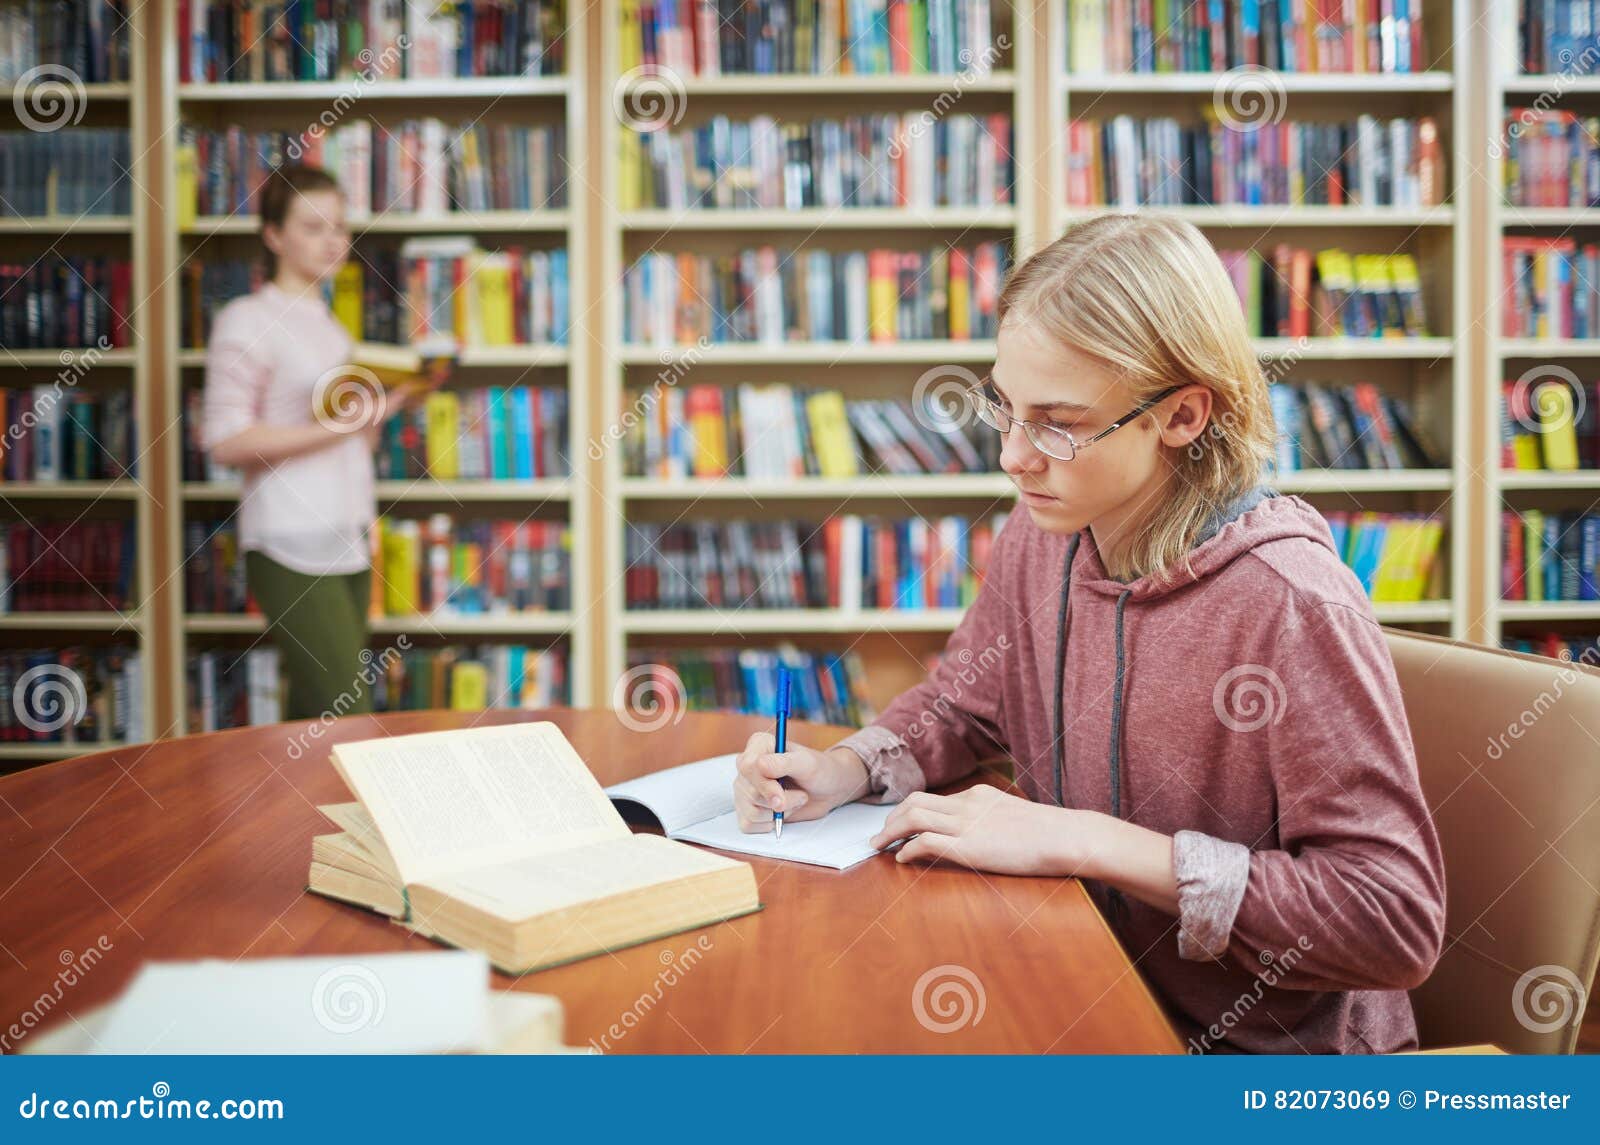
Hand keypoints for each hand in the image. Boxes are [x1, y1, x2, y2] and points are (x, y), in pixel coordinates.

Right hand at [733, 733, 870, 832]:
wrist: (827, 789)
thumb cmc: (818, 771)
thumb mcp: (806, 763)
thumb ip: (783, 763)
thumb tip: (759, 765)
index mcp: (758, 746)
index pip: (747, 766)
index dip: (763, 784)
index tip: (781, 793)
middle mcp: (747, 767)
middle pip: (751, 793)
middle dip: (782, 800)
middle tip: (801, 794)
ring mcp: (745, 789)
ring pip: (752, 812)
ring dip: (780, 812)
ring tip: (794, 800)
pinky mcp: (747, 809)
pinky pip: (748, 824)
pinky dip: (769, 824)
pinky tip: (781, 814)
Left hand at [867, 785, 1093, 876]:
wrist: (1067, 836)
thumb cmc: (1050, 833)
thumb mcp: (1016, 817)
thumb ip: (993, 820)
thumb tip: (981, 835)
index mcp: (979, 795)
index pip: (933, 797)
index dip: (909, 810)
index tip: (898, 823)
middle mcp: (967, 804)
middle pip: (914, 801)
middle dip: (891, 818)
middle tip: (879, 835)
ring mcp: (967, 823)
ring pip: (913, 816)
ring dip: (889, 832)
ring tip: (878, 846)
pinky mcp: (969, 846)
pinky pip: (925, 841)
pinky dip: (908, 849)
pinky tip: (902, 860)